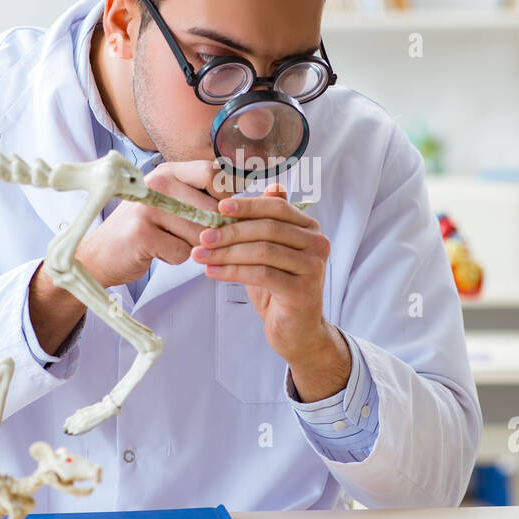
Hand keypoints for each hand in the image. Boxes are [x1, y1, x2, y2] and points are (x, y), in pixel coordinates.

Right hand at [75, 158, 234, 287]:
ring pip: (200, 233)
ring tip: (169, 240)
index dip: (225, 198)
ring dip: (192, 246)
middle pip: (211, 209)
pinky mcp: (142, 233)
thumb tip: (241, 203)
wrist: (101, 253)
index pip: (214, 174)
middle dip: (211, 231)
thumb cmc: (143, 228)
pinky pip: (183, 252)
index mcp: (168, 171)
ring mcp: (148, 207)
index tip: (218, 213)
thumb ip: (198, 196)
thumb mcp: (168, 201)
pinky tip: (158, 251)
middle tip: (193, 235)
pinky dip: (176, 258)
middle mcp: (157, 183)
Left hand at [192, 185, 348, 394]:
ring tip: (201, 256)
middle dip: (231, 231)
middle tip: (203, 236)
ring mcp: (313, 268)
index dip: (248, 205)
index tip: (219, 208)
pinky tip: (212, 272)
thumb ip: (267, 223)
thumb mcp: (271, 253)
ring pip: (262, 251)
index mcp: (311, 229)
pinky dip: (232, 271)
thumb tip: (268, 186)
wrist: (297, 332)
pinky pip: (261, 274)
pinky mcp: (302, 291)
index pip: (278, 207)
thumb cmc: (280, 289)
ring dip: (227, 252)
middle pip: (268, 228)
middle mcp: (318, 245)